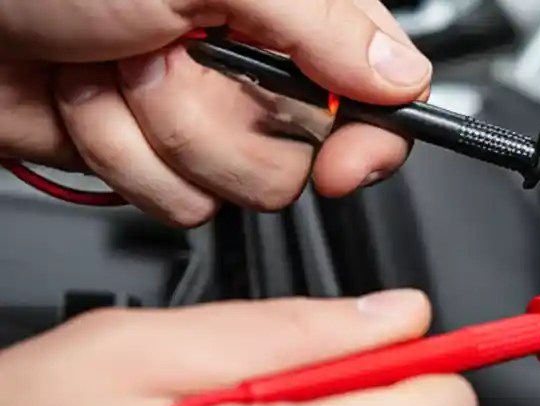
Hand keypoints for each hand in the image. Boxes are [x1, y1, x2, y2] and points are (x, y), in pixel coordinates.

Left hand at [0, 0, 431, 225]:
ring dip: (159, 135)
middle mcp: (257, 70)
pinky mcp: (155, 162)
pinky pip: (177, 207)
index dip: (368, 142)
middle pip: (303, 159)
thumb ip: (323, 23)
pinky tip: (90, 105)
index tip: (339, 164)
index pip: (381, 100)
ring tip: (114, 70)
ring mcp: (204, 120)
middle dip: (221, 120)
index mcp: (291, 17)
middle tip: (169, 56)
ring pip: (239, 192)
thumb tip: (404, 77)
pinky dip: (121, 159)